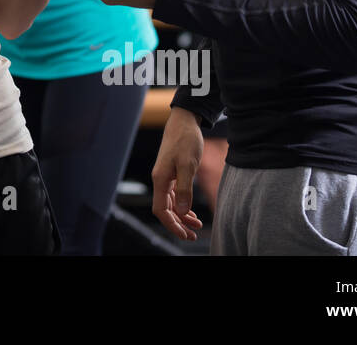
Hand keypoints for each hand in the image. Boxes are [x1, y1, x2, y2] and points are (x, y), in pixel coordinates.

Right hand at [151, 108, 205, 240]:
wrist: (184, 121)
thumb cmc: (186, 140)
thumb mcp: (188, 165)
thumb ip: (185, 189)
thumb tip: (183, 212)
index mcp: (161, 179)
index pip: (161, 210)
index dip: (172, 225)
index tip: (185, 235)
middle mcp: (160, 180)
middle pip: (165, 210)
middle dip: (178, 224)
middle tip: (194, 235)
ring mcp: (165, 177)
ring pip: (171, 204)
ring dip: (182, 216)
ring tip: (197, 225)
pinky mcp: (172, 173)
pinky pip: (174, 196)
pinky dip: (182, 206)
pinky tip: (192, 211)